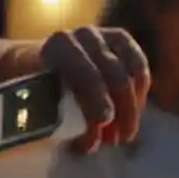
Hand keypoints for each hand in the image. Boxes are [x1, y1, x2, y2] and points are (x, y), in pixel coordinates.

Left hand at [42, 26, 150, 152]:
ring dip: (131, 106)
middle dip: (120, 108)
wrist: (38, 62)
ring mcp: (104, 35)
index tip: (104, 120)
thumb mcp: (41, 102)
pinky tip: (134, 113)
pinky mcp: (120, 39)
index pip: (84, 71)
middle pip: (113, 73)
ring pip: (130, 72)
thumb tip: (89, 142)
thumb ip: (59, 118)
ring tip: (125, 134)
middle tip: (120, 137)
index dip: (96, 96)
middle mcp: (83, 36)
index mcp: (58, 47)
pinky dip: (140, 92)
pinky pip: (139, 66)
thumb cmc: (38, 90)